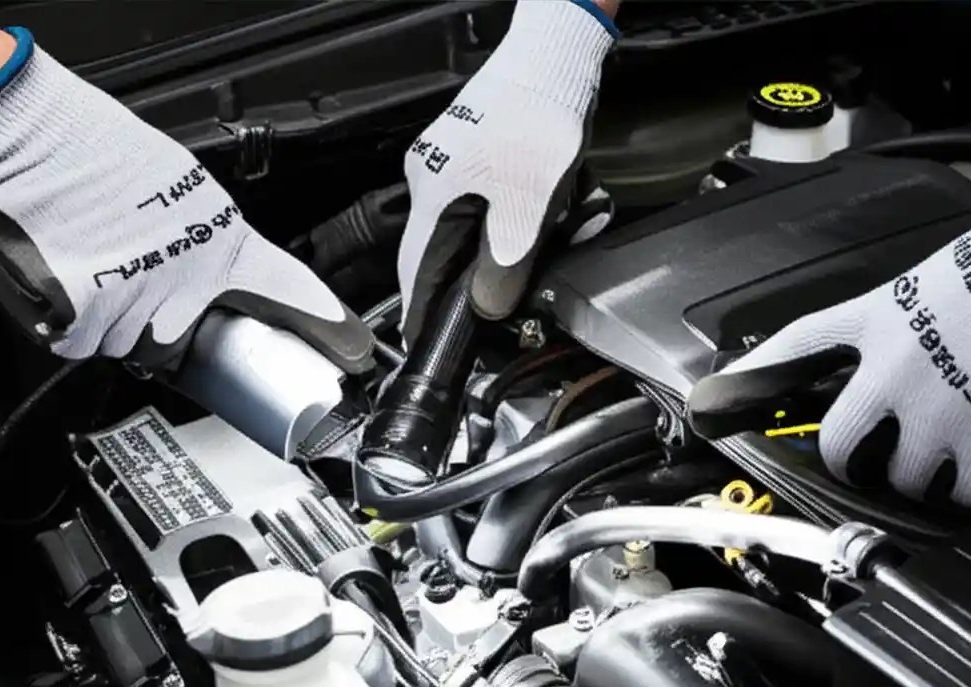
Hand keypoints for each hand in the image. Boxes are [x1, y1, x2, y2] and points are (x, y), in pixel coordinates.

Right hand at [0, 29, 371, 368]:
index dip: (321, 321)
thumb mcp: (190, 195)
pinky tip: (71, 281)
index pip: (286, 288)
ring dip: (111, 322)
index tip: (354, 349)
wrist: (45, 144)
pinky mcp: (84, 317)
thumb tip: (216, 269)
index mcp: (219, 247)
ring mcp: (134, 304)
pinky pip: (79, 343)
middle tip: (134, 283)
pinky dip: (70, 322)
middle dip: (158, 324)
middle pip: (179, 341)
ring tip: (98, 269)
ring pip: (126, 345)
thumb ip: (210, 243)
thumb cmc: (106, 156)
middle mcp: (184, 283)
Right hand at [396, 0, 616, 343]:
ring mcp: (452, 165)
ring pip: (474, 227)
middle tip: (511, 292)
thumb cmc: (537, 123)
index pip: (417, 273)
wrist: (554, 61)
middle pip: (445, 252)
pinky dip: (522, 215)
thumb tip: (487, 308)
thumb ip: (505, 267)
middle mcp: (431, 180)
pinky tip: (553, 207)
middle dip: (482, 274)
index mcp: (433, 198)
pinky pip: (493, 203)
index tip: (425, 341)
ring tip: (550, 230)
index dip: (423, 313)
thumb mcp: (528, 209)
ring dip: (512, 242)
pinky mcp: (477, 154)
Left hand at [689, 147, 970, 508]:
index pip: (796, 349)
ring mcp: (948, 415)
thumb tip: (892, 354)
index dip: (751, 378)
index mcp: (884, 319)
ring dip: (925, 477)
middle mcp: (901, 372)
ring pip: (910, 482)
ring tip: (953, 446)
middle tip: (874, 457)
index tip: (715, 399)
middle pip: (844, 448)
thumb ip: (904, 324)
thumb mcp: (940, 278)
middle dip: (853, 460)